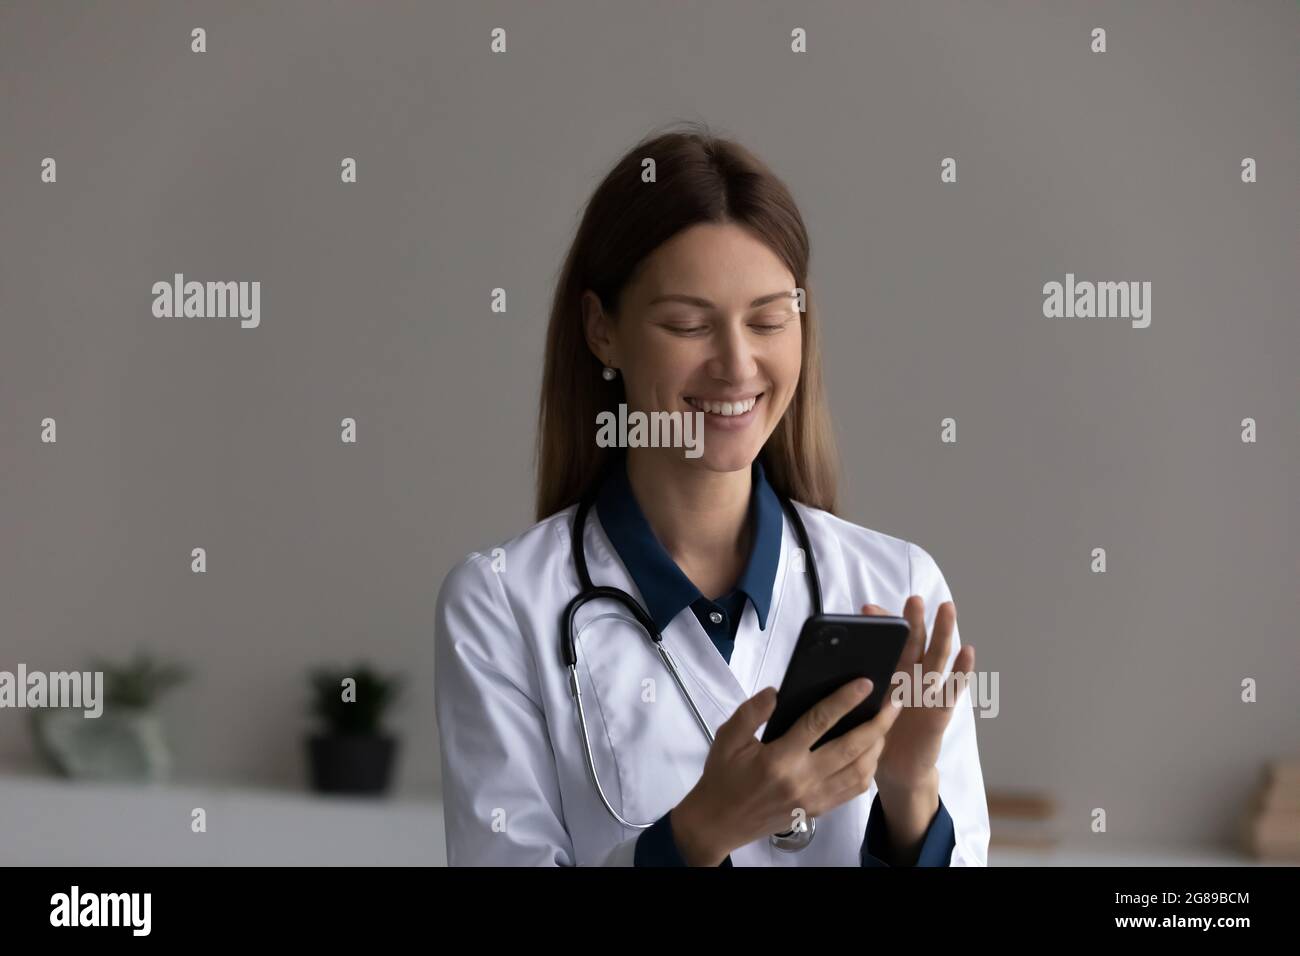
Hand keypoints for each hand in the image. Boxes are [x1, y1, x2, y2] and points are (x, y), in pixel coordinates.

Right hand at [670, 676, 902, 865]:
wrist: (718, 823)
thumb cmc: (722, 778)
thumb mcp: (726, 738)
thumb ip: (751, 712)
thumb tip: (776, 693)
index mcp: (779, 759)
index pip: (820, 722)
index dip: (845, 700)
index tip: (865, 683)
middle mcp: (802, 780)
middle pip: (852, 748)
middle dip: (878, 723)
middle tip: (894, 703)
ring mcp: (814, 799)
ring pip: (860, 772)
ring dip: (878, 747)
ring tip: (885, 725)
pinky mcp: (818, 810)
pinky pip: (853, 791)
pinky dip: (868, 770)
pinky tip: (870, 753)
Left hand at [866, 596, 973, 793]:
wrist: (893, 771)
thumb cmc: (872, 735)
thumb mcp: (858, 706)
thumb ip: (851, 687)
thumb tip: (820, 667)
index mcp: (889, 673)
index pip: (886, 642)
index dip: (880, 626)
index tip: (867, 609)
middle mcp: (910, 678)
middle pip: (914, 643)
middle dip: (913, 621)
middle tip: (912, 599)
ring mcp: (928, 693)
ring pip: (936, 657)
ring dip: (942, 633)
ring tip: (947, 608)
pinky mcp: (940, 712)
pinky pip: (951, 689)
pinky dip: (961, 670)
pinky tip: (967, 650)